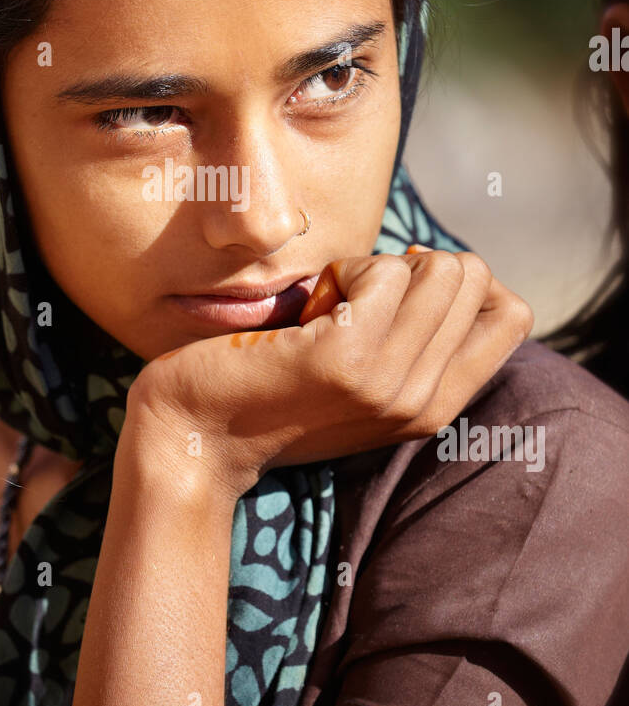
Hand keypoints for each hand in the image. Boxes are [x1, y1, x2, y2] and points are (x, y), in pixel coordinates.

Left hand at [127, 249, 533, 499]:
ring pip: (440, 266)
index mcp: (435, 408)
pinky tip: (305, 312)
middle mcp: (424, 400)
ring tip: (328, 308)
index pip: (512, 313)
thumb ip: (412, 343)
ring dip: (375, 266)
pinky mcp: (346, 359)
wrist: (193, 439)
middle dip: (410, 266)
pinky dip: (344, 269)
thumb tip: (441, 267)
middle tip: (351, 303)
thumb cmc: (267, 393)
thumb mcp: (361, 380)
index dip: (460, 281)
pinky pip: (385, 270)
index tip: (398, 295)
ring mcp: (390, 382)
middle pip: (473, 276)